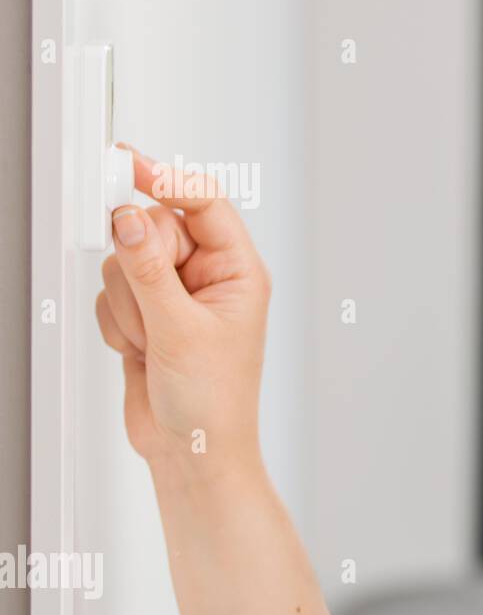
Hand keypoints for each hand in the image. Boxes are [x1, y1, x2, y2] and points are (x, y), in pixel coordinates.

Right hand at [95, 146, 270, 473]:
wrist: (192, 450)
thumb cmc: (213, 399)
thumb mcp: (180, 330)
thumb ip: (149, 270)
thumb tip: (128, 218)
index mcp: (239, 271)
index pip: (204, 204)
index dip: (167, 180)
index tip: (127, 164)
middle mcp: (209, 277)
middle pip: (155, 228)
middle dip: (142, 269)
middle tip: (153, 305)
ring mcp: (175, 295)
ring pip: (125, 262)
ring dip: (130, 305)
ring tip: (154, 341)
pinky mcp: (147, 314)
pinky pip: (112, 293)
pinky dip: (118, 323)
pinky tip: (140, 351)